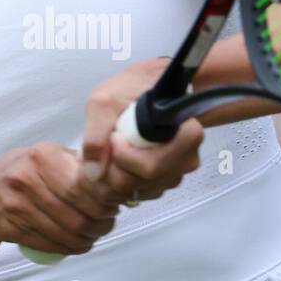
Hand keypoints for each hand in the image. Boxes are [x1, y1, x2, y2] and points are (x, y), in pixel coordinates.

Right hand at [0, 144, 121, 255]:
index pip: (84, 188)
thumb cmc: (27, 170)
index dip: (105, 202)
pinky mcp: (11, 229)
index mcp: (42, 157)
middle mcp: (26, 181)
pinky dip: (71, 248)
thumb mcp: (50, 154)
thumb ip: (80, 163)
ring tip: (96, 233)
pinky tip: (79, 242)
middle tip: (109, 222)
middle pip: (78, 215)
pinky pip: (50, 245)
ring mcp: (16, 207)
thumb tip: (117, 177)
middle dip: (101, 224)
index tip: (114, 205)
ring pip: (66, 234)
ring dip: (88, 239)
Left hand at [77, 58, 204, 206]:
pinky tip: (116, 160)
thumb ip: (96, 135)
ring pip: (138, 191)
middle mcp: (187, 158)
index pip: (151, 166)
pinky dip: (120, 182)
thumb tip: (94, 173)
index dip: (125, 157)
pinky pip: (138, 193)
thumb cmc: (132, 88)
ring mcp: (176, 172)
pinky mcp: (164, 181)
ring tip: (110, 149)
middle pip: (141, 182)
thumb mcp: (105, 102)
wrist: (147, 87)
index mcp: (186, 134)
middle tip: (108, 143)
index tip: (115, 136)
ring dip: (115, 176)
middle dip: (114, 168)